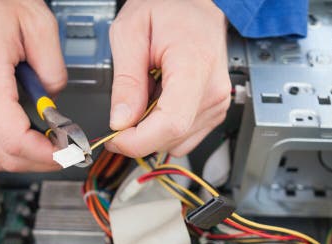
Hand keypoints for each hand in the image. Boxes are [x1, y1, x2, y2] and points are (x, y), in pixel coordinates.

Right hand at [0, 0, 65, 171]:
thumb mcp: (37, 25)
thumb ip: (54, 69)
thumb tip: (55, 102)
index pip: (14, 140)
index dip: (46, 155)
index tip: (67, 152)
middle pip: (3, 157)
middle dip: (40, 162)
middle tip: (66, 153)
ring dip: (25, 158)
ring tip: (51, 145)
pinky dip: (9, 147)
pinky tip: (30, 135)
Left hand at [105, 0, 230, 157]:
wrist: (194, 2)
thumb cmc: (168, 7)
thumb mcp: (130, 33)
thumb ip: (125, 81)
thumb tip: (121, 121)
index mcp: (195, 66)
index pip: (170, 125)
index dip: (137, 141)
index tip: (115, 138)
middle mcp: (212, 91)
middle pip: (170, 137)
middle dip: (138, 134)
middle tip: (123, 107)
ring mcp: (217, 103)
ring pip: (176, 142)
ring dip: (152, 129)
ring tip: (148, 92)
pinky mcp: (215, 111)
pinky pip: (184, 136)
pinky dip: (165, 126)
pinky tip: (161, 99)